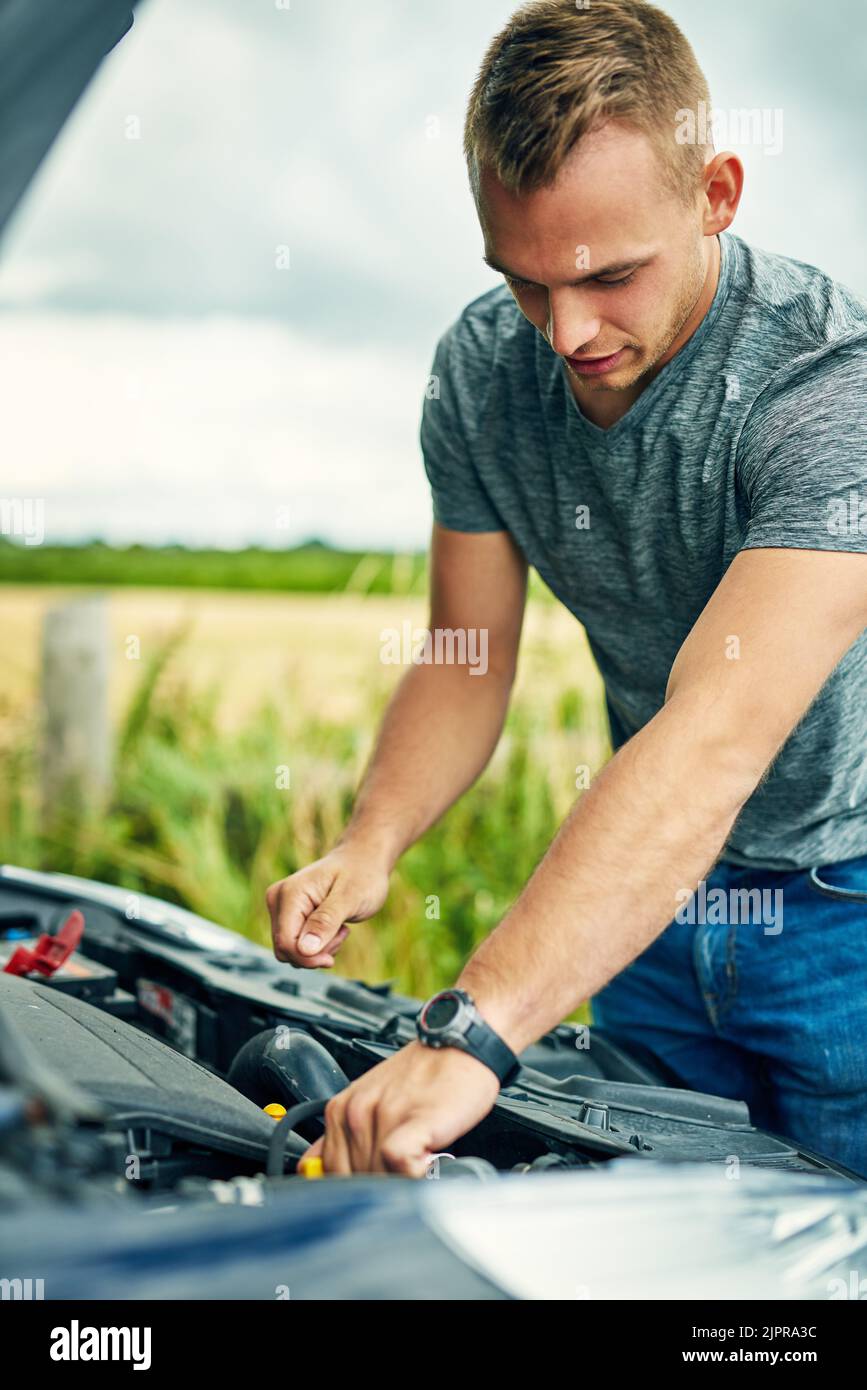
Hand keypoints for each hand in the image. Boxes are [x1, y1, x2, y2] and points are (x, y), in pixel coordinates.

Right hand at [266, 845, 389, 968]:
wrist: (363, 860)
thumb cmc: (361, 874)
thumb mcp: (350, 898)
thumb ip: (326, 922)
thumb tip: (304, 950)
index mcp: (290, 894)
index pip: (286, 943)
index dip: (307, 958)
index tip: (331, 959)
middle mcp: (278, 900)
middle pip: (285, 950)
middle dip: (315, 953)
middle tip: (341, 934)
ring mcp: (282, 907)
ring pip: (291, 951)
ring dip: (319, 950)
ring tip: (340, 928)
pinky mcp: (289, 916)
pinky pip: (297, 945)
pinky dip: (318, 946)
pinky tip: (334, 928)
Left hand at [298, 1039, 500, 1175]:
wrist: (460, 1047)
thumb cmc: (425, 1078)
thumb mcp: (372, 1101)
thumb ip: (345, 1137)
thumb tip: (320, 1170)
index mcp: (340, 1110)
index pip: (328, 1173)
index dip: (354, 1186)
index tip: (375, 1182)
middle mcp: (355, 1112)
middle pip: (352, 1180)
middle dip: (378, 1187)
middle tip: (403, 1171)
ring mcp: (382, 1115)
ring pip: (375, 1178)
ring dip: (399, 1180)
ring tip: (417, 1160)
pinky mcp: (413, 1121)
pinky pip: (398, 1163)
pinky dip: (414, 1172)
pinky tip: (427, 1160)